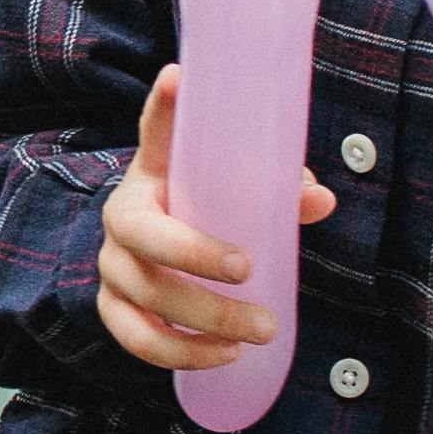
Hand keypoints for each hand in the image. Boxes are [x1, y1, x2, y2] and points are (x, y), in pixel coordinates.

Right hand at [93, 61, 334, 374]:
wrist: (159, 255)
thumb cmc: (208, 213)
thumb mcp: (237, 193)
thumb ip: (278, 191)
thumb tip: (320, 200)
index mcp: (151, 175)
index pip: (151, 133)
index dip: (162, 108)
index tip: (178, 78)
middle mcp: (120, 217)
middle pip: (140, 237)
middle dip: (193, 256)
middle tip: (252, 271)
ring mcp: (112, 267)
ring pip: (141, 296)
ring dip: (202, 318)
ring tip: (263, 331)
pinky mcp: (114, 310)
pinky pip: (135, 338)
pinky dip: (179, 353)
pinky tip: (225, 356)